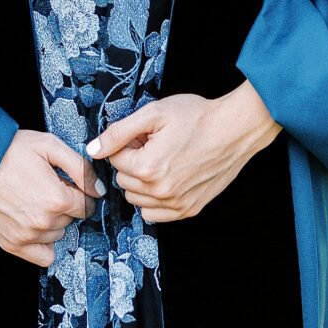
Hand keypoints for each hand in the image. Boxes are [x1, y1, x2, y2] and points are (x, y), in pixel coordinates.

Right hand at [0, 129, 103, 266]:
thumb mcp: (49, 146)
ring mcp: (27, 236)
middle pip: (70, 219)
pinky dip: (43, 244)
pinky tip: (34, 225)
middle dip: (63, 204)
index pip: (86, 205)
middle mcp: (44, 222)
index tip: (65, 183)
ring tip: (33, 200)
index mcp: (57, 199)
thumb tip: (98, 190)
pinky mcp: (11, 244)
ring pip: (57, 234)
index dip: (78, 191)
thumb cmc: (9, 150)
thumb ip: (80, 168)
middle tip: (45, 187)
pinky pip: (42, 256)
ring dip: (52, 221)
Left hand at [85, 82, 281, 222]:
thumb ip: (118, 132)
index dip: (128, 144)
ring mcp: (176, 204)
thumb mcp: (154, 113)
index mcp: (148, 167)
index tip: (145, 136)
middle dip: (133, 162)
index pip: (115, 160)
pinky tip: (168, 179)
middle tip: (155, 145)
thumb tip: (93, 149)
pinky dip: (154, 199)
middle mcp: (160, 191)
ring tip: (163, 160)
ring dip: (142, 182)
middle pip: (124, 180)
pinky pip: (155, 214)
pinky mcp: (189, 209)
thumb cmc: (197, 117)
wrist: (235, 129)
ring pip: (136, 199)